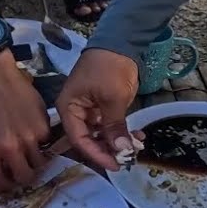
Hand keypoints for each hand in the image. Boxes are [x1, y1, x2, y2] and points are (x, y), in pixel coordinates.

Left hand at [0, 51, 50, 190]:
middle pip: (25, 177)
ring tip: (30, 149)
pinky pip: (46, 142)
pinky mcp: (43, 126)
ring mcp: (29, 138)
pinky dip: (41, 139)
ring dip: (35, 158)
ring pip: (40, 162)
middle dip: (24, 176)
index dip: (6, 184)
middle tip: (23, 168)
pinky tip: (33, 128)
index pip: (1, 183)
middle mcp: (9, 149)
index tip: (9, 180)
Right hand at [56, 48, 139, 171]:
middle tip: (128, 158)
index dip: (96, 154)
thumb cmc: (109, 68)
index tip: (116, 165)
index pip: (78, 139)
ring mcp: (90, 110)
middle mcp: (76, 112)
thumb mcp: (112, 99)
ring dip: (118, 142)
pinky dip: (122, 132)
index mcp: (69, 108)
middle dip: (108, 150)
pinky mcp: (103, 107)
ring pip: (101, 134)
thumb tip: (122, 151)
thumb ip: (115, 127)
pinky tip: (137, 137)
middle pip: (89, 139)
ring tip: (136, 146)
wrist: (120, 43)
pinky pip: (110, 125)